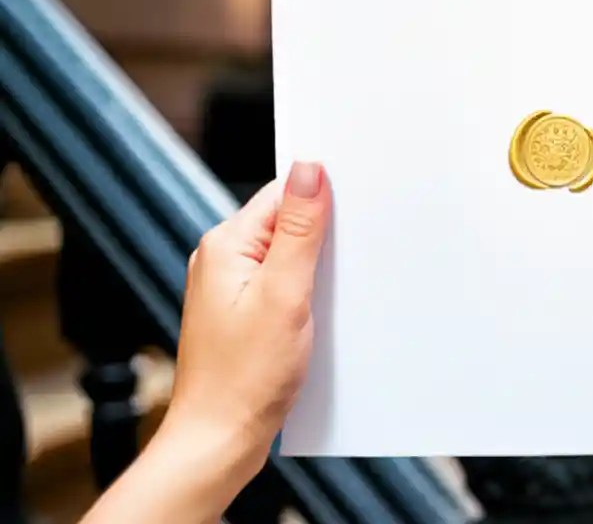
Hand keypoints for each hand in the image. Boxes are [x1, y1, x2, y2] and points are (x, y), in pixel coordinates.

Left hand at [165, 162, 331, 479]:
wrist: (220, 439)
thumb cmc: (245, 378)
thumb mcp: (284, 295)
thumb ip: (299, 230)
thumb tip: (309, 170)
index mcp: (226, 244)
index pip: (283, 193)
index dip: (323, 197)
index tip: (356, 211)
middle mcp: (224, 260)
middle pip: (288, 222)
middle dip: (325, 237)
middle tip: (350, 263)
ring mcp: (233, 287)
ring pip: (290, 255)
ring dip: (318, 269)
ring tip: (333, 298)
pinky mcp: (245, 313)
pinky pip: (285, 284)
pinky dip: (309, 293)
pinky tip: (322, 315)